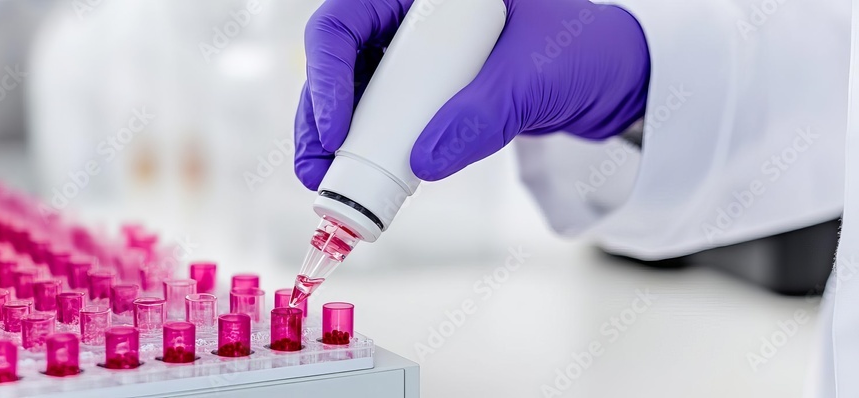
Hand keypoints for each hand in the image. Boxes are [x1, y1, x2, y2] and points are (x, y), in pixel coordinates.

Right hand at [294, 0, 649, 188]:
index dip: (329, 72)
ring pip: (352, 91)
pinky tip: (361, 181)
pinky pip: (380, 116)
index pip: (348, 18)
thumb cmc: (583, 50)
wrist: (610, 77)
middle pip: (338, 59)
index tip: (336, 129)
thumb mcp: (534, 77)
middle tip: (316, 169)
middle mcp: (411, 15)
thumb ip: (484, 115)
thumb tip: (426, 162)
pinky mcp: (422, 89)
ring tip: (327, 184)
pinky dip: (366, 149)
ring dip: (333, 140)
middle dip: (318, 117)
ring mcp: (414, 53)